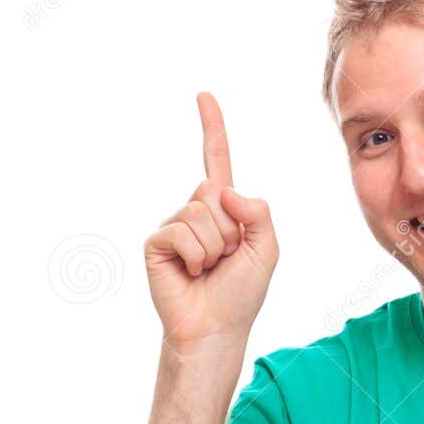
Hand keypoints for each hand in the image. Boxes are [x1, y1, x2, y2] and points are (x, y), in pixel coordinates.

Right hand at [144, 92, 278, 347]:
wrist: (216, 328)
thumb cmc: (241, 292)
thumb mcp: (267, 249)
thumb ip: (259, 212)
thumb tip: (223, 190)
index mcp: (224, 209)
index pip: (217, 161)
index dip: (212, 128)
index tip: (203, 95)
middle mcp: (196, 211)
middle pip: (213, 190)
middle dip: (229, 228)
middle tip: (226, 258)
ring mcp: (174, 225)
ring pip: (199, 212)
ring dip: (214, 246)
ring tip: (210, 269)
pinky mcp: (156, 242)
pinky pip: (181, 231)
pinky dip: (195, 254)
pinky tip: (192, 272)